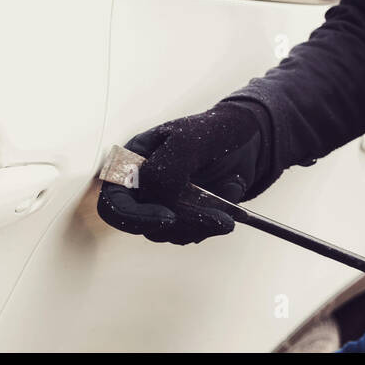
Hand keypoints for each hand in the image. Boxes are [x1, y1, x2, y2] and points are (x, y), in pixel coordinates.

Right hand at [97, 100, 271, 244]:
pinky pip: (188, 234)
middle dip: (180, 224)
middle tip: (217, 219)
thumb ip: (166, 167)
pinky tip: (227, 210)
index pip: (114, 201)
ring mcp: (162, 203)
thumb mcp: (191, 139)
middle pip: (140, 224)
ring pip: (166, 233)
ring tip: (227, 211)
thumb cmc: (216, 129)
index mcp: (133, 161)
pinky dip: (210, 226)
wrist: (251, 139)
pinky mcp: (184, 216)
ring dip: (199, 225)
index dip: (133, 216)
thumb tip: (155, 196)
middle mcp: (143, 186)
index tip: (168, 216)